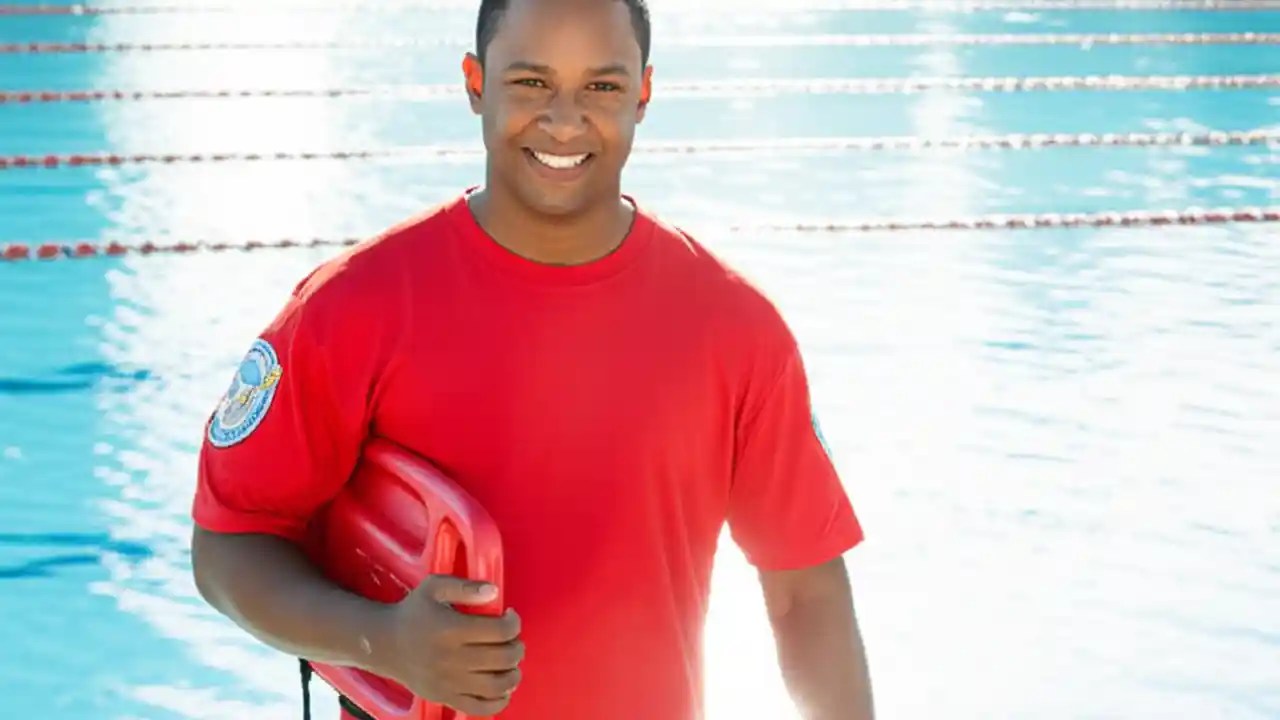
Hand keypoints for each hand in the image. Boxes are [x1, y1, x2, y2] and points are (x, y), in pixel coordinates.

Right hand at [383, 574, 523, 716]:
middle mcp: (451, 658)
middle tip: (514, 640)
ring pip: (496, 686)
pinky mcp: (444, 698)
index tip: (510, 617)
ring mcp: (448, 682)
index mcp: (451, 629)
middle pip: (503, 658)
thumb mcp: (434, 587)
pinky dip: (499, 701)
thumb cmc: (414, 612)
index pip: (499, 631)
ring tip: (512, 664)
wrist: (385, 643)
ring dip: (514, 674)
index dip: (514, 623)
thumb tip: (495, 592)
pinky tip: (503, 689)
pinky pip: (479, 708)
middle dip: (517, 648)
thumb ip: (465, 587)